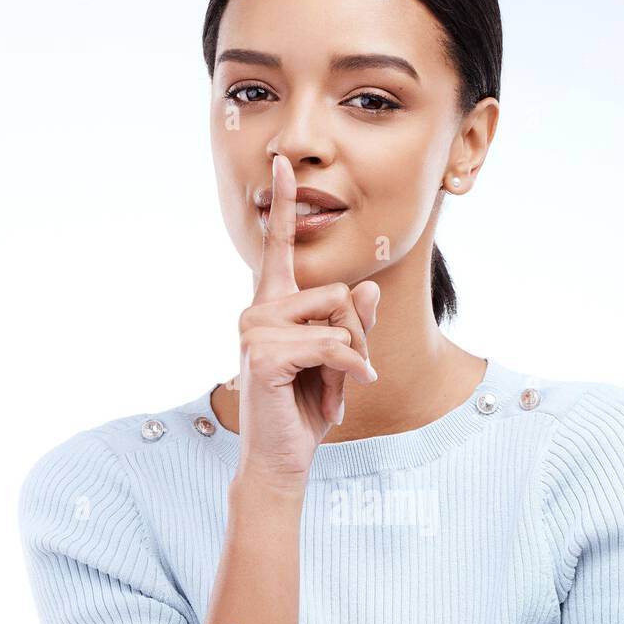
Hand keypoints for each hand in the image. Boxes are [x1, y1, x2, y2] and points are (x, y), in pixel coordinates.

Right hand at [232, 153, 380, 491]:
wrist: (281, 460)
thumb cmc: (303, 411)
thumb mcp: (338, 363)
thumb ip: (351, 324)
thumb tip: (367, 290)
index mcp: (272, 306)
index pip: (277, 248)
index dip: (283, 204)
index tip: (283, 163)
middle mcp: (258, 310)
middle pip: (336, 292)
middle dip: (356, 337)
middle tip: (348, 377)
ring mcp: (256, 329)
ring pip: (337, 317)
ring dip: (351, 359)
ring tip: (336, 392)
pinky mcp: (266, 353)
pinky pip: (331, 345)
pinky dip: (349, 371)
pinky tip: (343, 395)